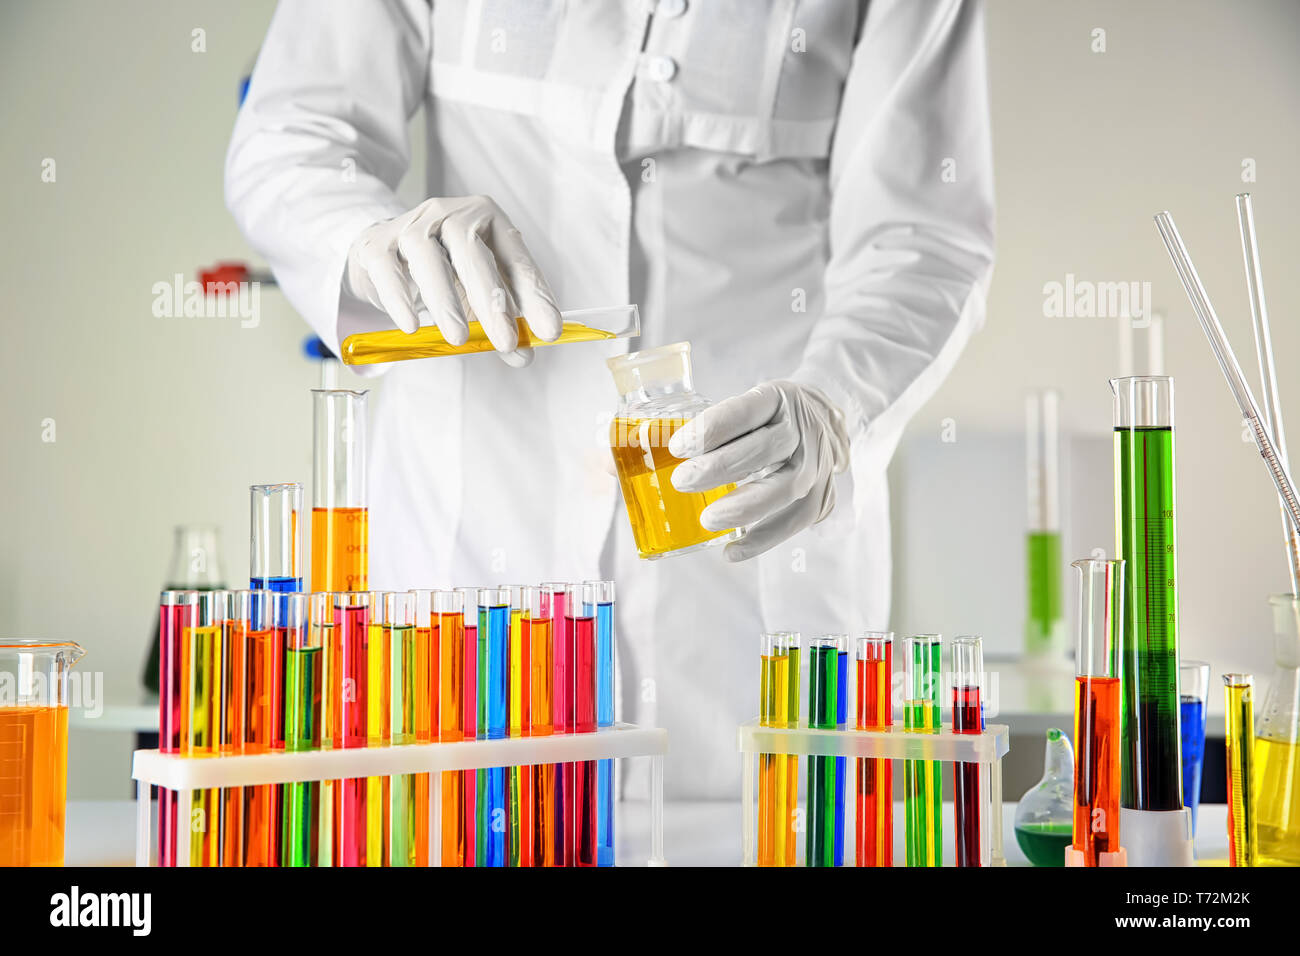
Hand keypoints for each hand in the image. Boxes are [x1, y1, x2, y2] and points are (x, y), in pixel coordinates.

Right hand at [344, 195, 561, 366]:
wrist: (383, 255)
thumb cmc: (442, 272)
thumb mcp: (477, 296)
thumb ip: (500, 323)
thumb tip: (523, 355)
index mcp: (487, 222)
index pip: (516, 258)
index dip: (534, 296)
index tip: (549, 331)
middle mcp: (451, 215)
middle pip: (473, 250)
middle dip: (492, 299)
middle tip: (505, 341)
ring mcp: (411, 225)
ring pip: (428, 255)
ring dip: (446, 300)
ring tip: (458, 339)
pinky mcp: (377, 243)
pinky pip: (387, 267)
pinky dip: (399, 297)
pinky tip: (411, 326)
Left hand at [668, 381, 849, 560]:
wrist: (822, 420)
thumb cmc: (766, 418)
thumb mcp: (743, 406)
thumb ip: (702, 429)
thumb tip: (626, 459)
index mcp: (776, 398)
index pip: (746, 410)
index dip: (712, 428)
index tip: (678, 446)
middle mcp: (802, 429)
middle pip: (767, 448)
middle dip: (720, 467)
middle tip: (681, 481)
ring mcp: (816, 464)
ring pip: (786, 487)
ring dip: (744, 506)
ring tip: (707, 520)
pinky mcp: (821, 496)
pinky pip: (794, 521)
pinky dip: (763, 539)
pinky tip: (732, 551)